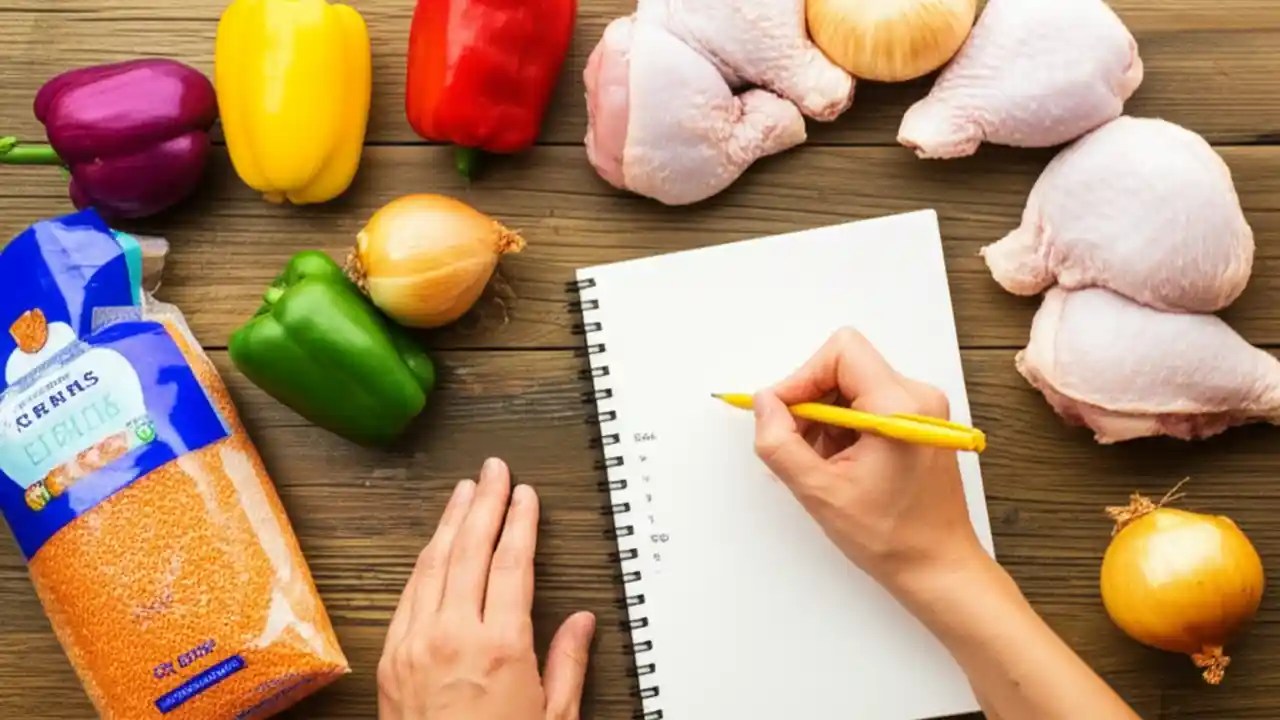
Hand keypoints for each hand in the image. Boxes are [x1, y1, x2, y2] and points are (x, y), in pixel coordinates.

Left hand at [378, 458, 596, 719]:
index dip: (519, 521)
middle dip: (484, 503)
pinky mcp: (391, 660)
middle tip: (493, 470)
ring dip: (450, 523)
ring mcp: (414, 646)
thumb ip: (567, 665)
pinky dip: (424, 562)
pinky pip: (407, 594)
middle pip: (469, 549)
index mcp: (500, 647)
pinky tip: (434, 548)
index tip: (525, 496)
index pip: (511, 562)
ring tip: (463, 494)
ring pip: (432, 564)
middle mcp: (451, 637)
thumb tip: (579, 623)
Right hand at [752, 328, 986, 593]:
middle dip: (810, 402)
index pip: (840, 352)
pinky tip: (840, 466)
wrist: (938, 567)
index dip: (801, 377)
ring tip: (823, 465)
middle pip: (843, 367)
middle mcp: (917, 396)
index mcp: (899, 406)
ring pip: (851, 386)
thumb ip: (781, 443)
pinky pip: (866, 404)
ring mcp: (921, 408)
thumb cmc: (892, 537)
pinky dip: (842, 428)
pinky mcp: (917, 422)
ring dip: (824, 419)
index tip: (781, 413)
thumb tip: (763, 404)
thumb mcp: (820, 492)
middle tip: (798, 447)